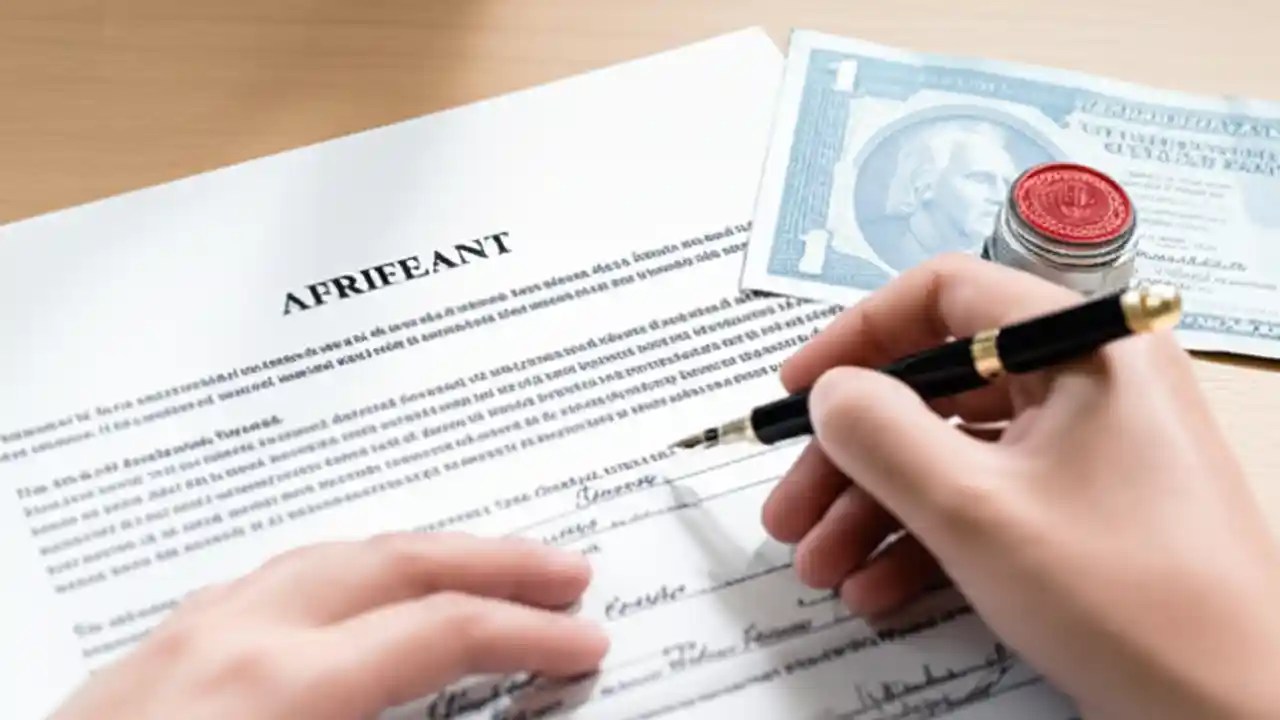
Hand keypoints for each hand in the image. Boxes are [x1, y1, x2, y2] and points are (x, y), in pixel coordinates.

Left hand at [50, 533, 607, 719]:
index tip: (583, 643)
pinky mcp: (158, 652)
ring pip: (333, 556)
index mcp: (278, 686)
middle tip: (565, 572)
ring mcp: (190, 634)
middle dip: (494, 560)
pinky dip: (347, 576)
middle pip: (398, 561)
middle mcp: (236, 636)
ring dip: (421, 557)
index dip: (527, 633)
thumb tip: (463, 717)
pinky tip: (361, 594)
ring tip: (479, 569)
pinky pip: (277, 581)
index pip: (439, 632)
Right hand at [762, 254, 1279, 718]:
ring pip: (951, 451)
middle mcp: (1088, 380)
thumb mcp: (975, 509)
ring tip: (820, 566)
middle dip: (851, 456)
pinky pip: (984, 499)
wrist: (1240, 715)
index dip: (857, 339)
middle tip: (790, 511)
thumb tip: (829, 392)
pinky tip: (875, 589)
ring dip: (874, 508)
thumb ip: (881, 435)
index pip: (946, 296)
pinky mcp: (1083, 508)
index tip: (797, 393)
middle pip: (936, 387)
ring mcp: (1088, 448)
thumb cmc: (1124, 597)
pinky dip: (923, 539)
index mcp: (1082, 344)